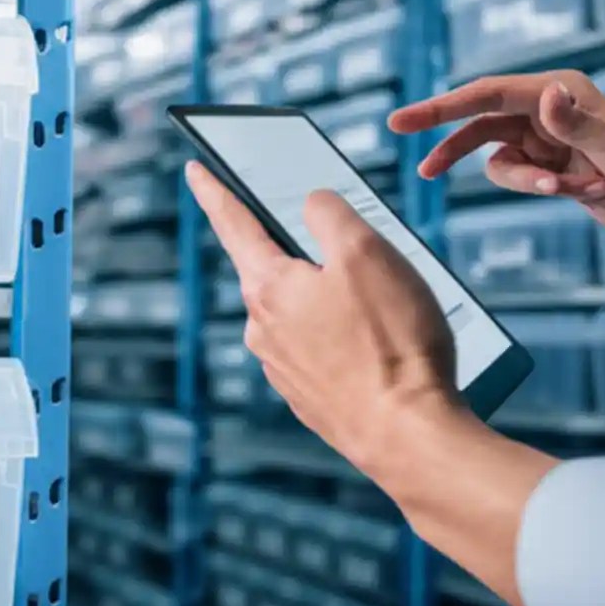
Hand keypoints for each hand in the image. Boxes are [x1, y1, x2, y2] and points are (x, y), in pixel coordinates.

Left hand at [185, 161, 460, 473]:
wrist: (408, 436)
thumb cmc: (391, 344)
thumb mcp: (367, 253)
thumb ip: (330, 213)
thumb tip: (313, 205)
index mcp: (268, 287)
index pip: (234, 223)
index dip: (216, 190)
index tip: (196, 169)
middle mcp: (263, 329)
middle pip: (275, 268)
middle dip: (306, 252)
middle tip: (350, 247)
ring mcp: (284, 368)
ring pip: (302, 310)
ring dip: (335, 299)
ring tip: (388, 306)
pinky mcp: (310, 397)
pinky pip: (322, 348)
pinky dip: (346, 336)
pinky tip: (382, 344)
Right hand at [389, 70, 604, 266]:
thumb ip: (580, 125)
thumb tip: (545, 96)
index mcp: (561, 91)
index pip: (489, 94)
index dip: (443, 106)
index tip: (404, 119)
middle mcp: (547, 105)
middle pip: (477, 118)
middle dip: (446, 137)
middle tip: (405, 141)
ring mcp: (541, 134)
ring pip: (493, 155)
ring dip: (523, 180)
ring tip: (566, 189)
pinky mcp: (541, 160)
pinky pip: (512, 175)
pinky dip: (536, 188)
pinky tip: (577, 191)